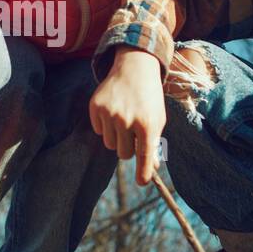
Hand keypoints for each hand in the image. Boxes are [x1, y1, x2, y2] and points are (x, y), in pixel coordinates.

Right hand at [89, 47, 166, 185]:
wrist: (135, 68)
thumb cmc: (149, 97)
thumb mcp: (157, 119)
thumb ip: (153, 143)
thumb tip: (150, 167)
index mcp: (147, 124)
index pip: (144, 155)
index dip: (143, 172)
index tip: (142, 183)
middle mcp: (127, 120)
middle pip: (124, 154)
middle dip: (128, 147)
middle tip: (133, 133)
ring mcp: (110, 113)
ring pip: (110, 144)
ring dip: (116, 138)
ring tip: (124, 120)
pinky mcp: (95, 107)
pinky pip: (99, 131)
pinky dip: (105, 126)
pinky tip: (113, 111)